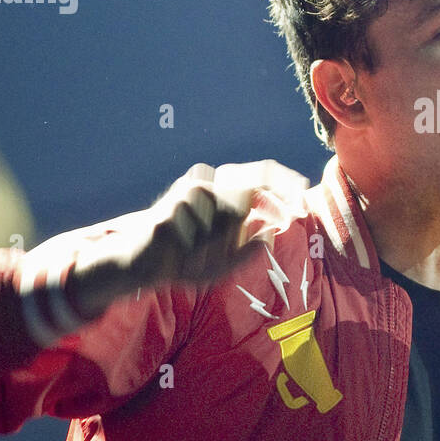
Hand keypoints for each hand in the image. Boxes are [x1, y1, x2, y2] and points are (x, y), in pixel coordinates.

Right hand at [68, 160, 309, 317]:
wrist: (137, 266)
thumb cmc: (181, 262)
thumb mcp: (221, 265)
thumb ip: (247, 253)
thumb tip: (270, 235)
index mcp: (219, 194)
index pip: (260, 174)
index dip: (284, 180)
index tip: (303, 192)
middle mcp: (205, 186)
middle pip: (243, 202)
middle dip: (235, 237)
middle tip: (221, 256)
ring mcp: (187, 195)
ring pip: (224, 222)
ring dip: (213, 250)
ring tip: (190, 258)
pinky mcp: (170, 209)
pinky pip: (199, 235)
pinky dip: (193, 253)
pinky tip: (175, 254)